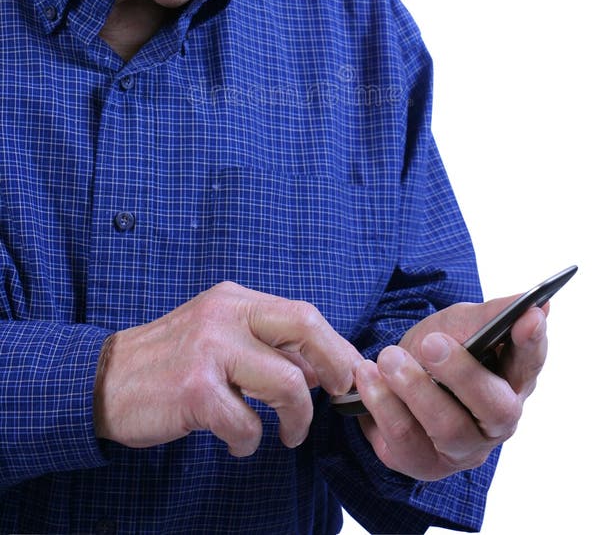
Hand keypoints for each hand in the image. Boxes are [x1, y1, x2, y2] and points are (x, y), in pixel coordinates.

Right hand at [94, 281, 361, 455]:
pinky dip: (249, 443)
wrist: (105, 379)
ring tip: (287, 434)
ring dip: (297, 419)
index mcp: (235, 300)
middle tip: (336, 396)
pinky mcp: (194, 390)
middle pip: (305, 327)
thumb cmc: (169, 362)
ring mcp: (209, 350)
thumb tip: (320, 367)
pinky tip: (237, 443)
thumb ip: (266, 346)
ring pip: (287, 383)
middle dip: (335, 366)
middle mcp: (225, 316)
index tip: (349, 374)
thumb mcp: (218, 336)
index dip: (336, 346)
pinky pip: (246, 425)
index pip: (304, 313)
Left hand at [354, 296, 547, 479]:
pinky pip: (405, 439)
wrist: (390, 376)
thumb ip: (491, 316)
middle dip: (462, 373)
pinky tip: (367, 376)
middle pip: (496, 407)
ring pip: (448, 427)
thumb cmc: (436, 349)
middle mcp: (496, 423)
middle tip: (431, 343)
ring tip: (388, 358)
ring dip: (415, 388)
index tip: (529, 317)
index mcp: (512, 381)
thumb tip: (535, 305)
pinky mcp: (423, 462)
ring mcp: (462, 448)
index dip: (532, 343)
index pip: (531, 363)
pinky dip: (383, 404)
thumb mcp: (459, 324)